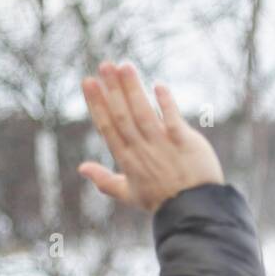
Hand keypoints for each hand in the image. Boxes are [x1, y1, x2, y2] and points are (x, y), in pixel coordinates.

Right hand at [78, 62, 223, 212]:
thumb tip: (82, 168)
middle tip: (103, 65)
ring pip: (144, 113)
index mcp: (127, 159)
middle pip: (123, 115)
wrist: (192, 210)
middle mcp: (141, 149)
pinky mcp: (184, 141)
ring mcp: (162, 144)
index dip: (97, 103)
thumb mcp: (128, 194)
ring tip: (124, 66)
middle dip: (112, 89)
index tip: (88, 82)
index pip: (107, 126)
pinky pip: (172, 119)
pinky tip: (158, 86)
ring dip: (133, 89)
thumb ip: (104, 180)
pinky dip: (165, 103)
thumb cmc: (161, 202)